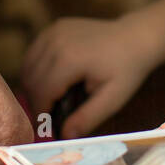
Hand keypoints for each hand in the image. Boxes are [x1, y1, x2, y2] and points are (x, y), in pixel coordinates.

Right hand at [20, 16, 161, 139]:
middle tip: (49, 117)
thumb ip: (87, 118)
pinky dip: (37, 69)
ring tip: (51, 100)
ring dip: (33, 85)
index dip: (40, 113)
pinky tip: (52, 80)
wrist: (137, 37)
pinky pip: (34, 53)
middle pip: (30, 80)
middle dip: (36, 101)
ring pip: (28, 65)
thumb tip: (64, 137)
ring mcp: (54, 31)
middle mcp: (56, 41)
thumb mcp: (112, 99)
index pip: (41, 92)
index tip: (46, 129)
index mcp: (69, 59)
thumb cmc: (127, 70)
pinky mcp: (54, 27)